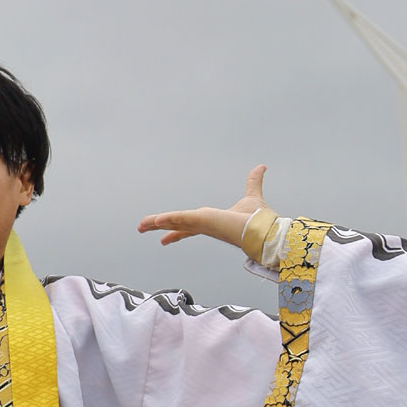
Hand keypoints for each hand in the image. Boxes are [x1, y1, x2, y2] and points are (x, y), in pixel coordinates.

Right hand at [139, 165, 270, 250]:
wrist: (264, 230)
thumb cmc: (260, 220)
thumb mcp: (251, 195)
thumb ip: (253, 182)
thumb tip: (261, 167)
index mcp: (213, 221)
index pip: (190, 227)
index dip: (176, 231)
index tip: (165, 238)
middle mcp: (206, 225)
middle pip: (177, 225)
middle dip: (158, 227)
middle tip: (142, 228)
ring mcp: (204, 224)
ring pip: (175, 222)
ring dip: (156, 223)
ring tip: (141, 225)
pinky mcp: (204, 221)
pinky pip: (181, 219)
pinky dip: (167, 220)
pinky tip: (155, 221)